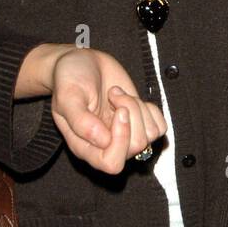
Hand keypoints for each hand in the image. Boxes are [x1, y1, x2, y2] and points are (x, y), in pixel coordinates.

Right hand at [44, 47, 166, 173]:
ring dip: (138, 108)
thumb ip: (80, 121)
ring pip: (150, 135)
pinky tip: (133, 99)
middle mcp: (106, 145)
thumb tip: (104, 141)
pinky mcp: (139, 123)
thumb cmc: (69, 79)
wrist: (81, 63)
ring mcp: (125, 135)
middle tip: (113, 94)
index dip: (121, 140)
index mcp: (85, 147)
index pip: (112, 164)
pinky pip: (159, 127)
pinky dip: (151, 110)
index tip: (119, 111)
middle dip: (132, 115)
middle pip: (136, 147)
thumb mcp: (67, 96)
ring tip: (117, 94)